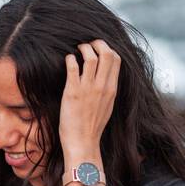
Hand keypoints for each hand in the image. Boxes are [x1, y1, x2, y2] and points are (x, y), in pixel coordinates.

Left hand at [58, 40, 119, 155]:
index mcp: (112, 89)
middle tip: (87, 45)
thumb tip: (105, 77)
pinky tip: (68, 60)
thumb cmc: (92, 126)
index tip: (98, 49)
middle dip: (97, 43)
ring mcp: (88, 89)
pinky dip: (70, 59)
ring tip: (77, 50)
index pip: (116, 59)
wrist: (83, 142)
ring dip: (83, 48)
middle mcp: (102, 86)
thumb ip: (107, 90)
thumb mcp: (107, 106)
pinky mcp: (72, 92)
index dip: (108, 49)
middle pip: (107, 53)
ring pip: (90, 57)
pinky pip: (72, 67)